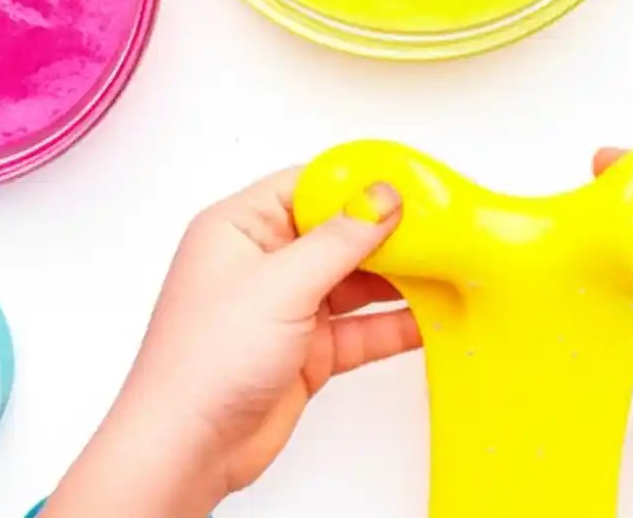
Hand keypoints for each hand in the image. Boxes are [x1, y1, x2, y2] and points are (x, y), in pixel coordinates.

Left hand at [42, 171, 419, 516]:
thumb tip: (382, 196)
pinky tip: (430, 317)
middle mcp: (264, 263)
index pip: (308, 186)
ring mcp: (288, 308)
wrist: (187, 449)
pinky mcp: (309, 350)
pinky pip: (362, 328)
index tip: (409, 185)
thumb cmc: (202, 363)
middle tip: (440, 228)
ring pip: (356, 281)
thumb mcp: (280, 285)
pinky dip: (395, 323)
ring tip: (446, 268)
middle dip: (388, 233)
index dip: (358, 183)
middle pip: (339, 233)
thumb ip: (339, 239)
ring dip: (399, 279)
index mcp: (239, 228)